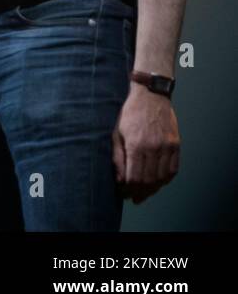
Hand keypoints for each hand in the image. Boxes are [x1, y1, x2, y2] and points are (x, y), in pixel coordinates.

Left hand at [113, 83, 180, 202]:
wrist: (151, 96)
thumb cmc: (129, 114)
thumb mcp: (116, 133)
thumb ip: (117, 158)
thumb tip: (119, 180)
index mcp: (136, 145)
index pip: (134, 177)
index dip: (128, 189)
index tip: (123, 193)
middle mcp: (153, 148)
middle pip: (149, 180)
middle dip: (140, 192)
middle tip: (133, 197)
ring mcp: (167, 147)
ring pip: (162, 178)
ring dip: (153, 189)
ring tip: (144, 193)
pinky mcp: (176, 145)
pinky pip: (173, 169)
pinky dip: (166, 180)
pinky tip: (158, 183)